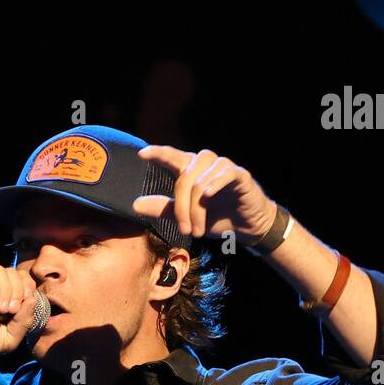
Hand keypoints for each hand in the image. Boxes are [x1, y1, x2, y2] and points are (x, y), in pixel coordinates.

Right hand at [0, 263, 39, 367]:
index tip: (21, 308)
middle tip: (11, 311)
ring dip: (5, 288)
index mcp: (5, 295)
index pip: (22, 278)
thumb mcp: (9, 338)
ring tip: (1, 309)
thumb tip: (33, 297)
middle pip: (12, 272)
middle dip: (17, 291)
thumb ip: (24, 321)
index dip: (27, 288)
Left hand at [132, 145, 276, 244]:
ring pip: (200, 183)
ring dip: (196, 210)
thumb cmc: (217, 217)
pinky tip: (208, 196)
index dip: (157, 153)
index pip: (172, 157)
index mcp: (191, 170)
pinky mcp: (240, 174)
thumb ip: (164, 208)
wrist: (247, 226)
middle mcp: (205, 163)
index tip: (141, 154)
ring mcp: (223, 167)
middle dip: (181, 208)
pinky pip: (224, 174)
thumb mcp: (187, 216)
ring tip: (198, 231)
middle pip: (184, 179)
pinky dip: (214, 185)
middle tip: (185, 231)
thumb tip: (136, 205)